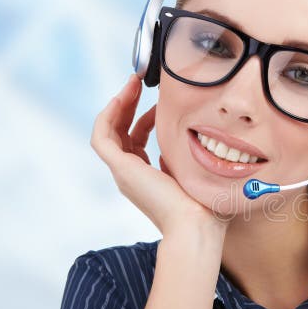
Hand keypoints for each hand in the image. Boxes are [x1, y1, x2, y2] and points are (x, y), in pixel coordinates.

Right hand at [90, 74, 227, 237]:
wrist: (197, 226)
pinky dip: (109, 114)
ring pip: (108, 131)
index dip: (145, 118)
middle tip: (139, 82)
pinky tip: (123, 96)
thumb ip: (189, 158)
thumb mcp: (197, 175)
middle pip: (121, 133)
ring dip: (118, 104)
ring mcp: (124, 172)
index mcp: (148, 178)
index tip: (161, 102)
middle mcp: (132, 175)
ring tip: (133, 82)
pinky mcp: (121, 169)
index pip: (137, 141)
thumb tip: (196, 139)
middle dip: (129, 105)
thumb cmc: (206, 209)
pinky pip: (102, 135)